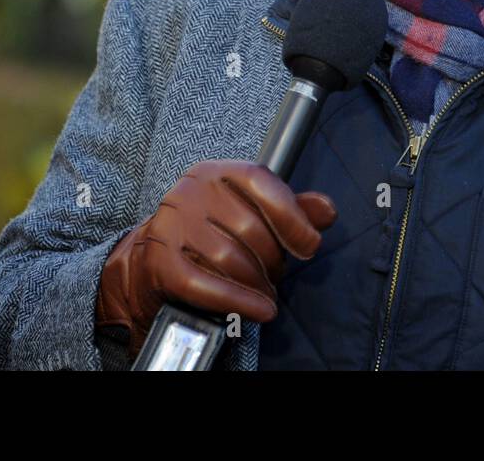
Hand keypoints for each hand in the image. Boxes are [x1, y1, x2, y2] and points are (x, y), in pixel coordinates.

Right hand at [96, 159, 336, 354]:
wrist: (156, 259)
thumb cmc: (214, 231)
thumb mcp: (252, 211)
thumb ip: (292, 209)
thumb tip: (327, 211)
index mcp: (217, 172)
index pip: (261, 182)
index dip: (292, 216)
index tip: (310, 245)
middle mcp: (191, 191)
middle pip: (249, 227)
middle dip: (274, 259)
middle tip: (278, 275)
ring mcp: (172, 225)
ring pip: (229, 259)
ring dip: (258, 284)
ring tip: (266, 292)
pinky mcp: (161, 261)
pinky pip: (205, 285)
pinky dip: (238, 302)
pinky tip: (259, 310)